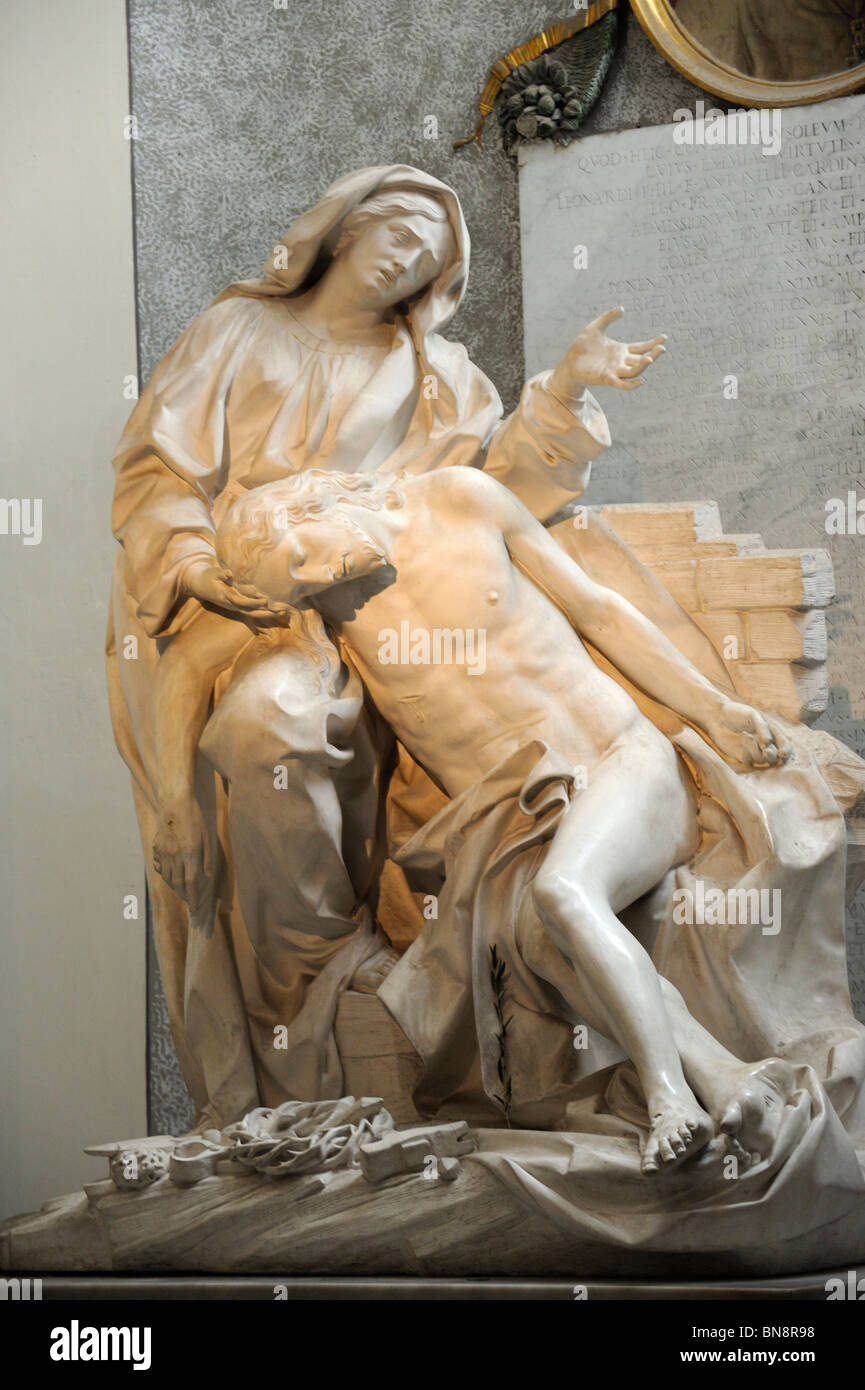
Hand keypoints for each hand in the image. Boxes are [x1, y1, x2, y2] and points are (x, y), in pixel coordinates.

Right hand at [153, 796, 211, 908]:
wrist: (175, 803)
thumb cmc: (195, 817)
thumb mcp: (207, 836)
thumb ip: (207, 857)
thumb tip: (207, 875)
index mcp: (190, 853)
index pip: (190, 882)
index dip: (193, 897)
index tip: (195, 907)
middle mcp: (175, 855)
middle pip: (177, 882)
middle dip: (184, 895)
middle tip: (189, 901)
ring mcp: (164, 851)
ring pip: (167, 876)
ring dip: (174, 886)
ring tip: (181, 891)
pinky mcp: (157, 847)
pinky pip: (160, 866)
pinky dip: (165, 874)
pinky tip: (171, 875)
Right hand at [182, 557, 278, 620]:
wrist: (199, 585)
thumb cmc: (207, 577)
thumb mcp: (212, 573)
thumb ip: (221, 573)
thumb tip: (229, 574)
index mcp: (226, 596)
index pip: (241, 601)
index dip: (252, 602)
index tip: (264, 600)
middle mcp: (232, 604)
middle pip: (250, 612)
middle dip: (266, 612)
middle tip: (282, 611)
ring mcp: (235, 607)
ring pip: (253, 614)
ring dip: (268, 614)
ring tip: (283, 612)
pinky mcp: (237, 606)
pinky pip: (251, 612)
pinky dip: (263, 613)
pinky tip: (275, 613)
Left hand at [549, 306, 665, 398]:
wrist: (569, 361)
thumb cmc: (581, 347)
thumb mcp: (595, 327)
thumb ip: (608, 317)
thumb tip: (622, 309)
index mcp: (621, 350)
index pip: (641, 348)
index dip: (653, 343)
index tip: (664, 337)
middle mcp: (621, 362)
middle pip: (642, 359)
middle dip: (653, 354)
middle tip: (662, 347)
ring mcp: (614, 371)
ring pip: (634, 371)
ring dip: (643, 366)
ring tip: (650, 358)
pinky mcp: (606, 378)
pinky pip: (621, 384)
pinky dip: (631, 385)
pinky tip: (640, 381)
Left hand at [705, 700, 791, 767]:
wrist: (718, 716)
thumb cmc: (738, 713)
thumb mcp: (753, 716)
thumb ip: (763, 727)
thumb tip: (769, 743)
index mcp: (772, 733)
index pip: (785, 746)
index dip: (786, 751)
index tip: (782, 753)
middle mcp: (765, 744)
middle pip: (776, 758)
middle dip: (772, 756)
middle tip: (767, 751)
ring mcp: (754, 751)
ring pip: (762, 760)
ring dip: (756, 749)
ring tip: (746, 735)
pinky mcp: (743, 756)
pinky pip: (750, 760)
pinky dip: (748, 750)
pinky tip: (743, 736)